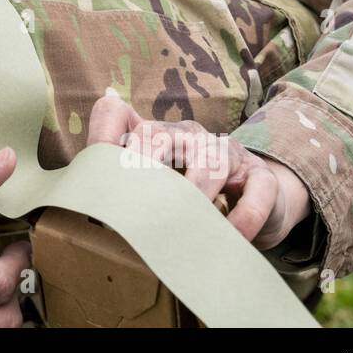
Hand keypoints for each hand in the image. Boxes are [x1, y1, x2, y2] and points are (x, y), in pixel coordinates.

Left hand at [87, 92, 311, 250]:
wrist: (257, 197)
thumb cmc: (194, 188)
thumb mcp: (155, 179)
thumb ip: (119, 164)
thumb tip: (93, 138)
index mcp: (156, 135)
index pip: (120, 118)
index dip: (105, 135)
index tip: (95, 169)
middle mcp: (188, 136)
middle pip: (159, 137)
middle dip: (143, 165)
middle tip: (132, 200)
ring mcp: (226, 153)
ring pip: (209, 161)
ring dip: (196, 194)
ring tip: (185, 224)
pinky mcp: (260, 177)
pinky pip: (256, 190)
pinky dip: (245, 214)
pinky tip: (232, 234)